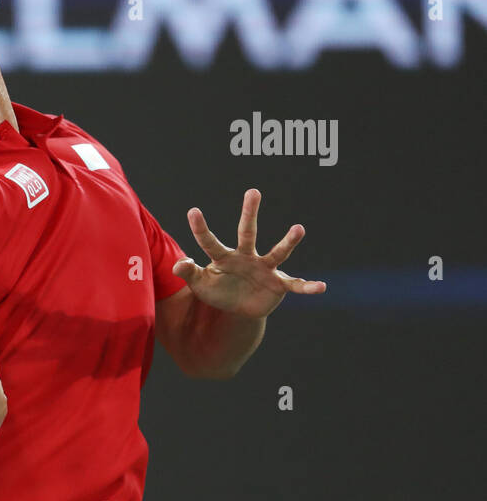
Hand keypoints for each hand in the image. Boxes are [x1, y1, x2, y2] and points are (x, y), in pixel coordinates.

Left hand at [172, 189, 325, 318]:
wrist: (240, 309)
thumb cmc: (218, 291)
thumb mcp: (201, 285)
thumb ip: (189, 274)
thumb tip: (179, 264)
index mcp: (224, 257)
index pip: (209, 242)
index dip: (200, 229)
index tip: (192, 211)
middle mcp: (246, 257)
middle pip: (247, 232)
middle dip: (249, 213)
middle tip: (252, 191)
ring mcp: (264, 269)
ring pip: (277, 252)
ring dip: (288, 241)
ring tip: (299, 228)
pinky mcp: (278, 284)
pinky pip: (295, 284)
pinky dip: (308, 287)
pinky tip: (321, 287)